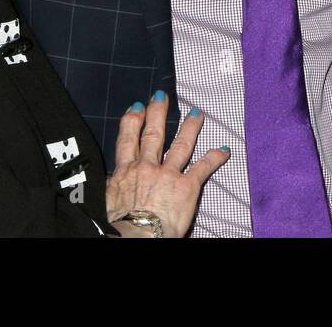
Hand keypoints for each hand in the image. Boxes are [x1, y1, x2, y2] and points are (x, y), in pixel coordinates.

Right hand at [105, 91, 228, 237]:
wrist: (136, 235)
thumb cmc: (119, 225)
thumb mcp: (106, 203)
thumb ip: (112, 190)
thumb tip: (110, 187)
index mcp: (125, 173)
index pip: (127, 141)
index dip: (131, 122)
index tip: (135, 107)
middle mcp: (147, 167)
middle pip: (152, 135)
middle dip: (157, 113)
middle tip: (161, 96)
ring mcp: (168, 174)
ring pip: (180, 144)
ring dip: (189, 127)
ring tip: (197, 113)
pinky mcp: (186, 186)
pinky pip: (203, 168)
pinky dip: (215, 158)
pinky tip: (224, 150)